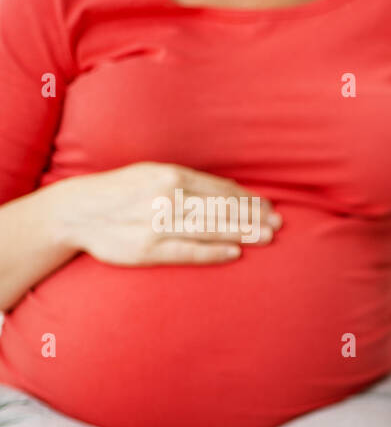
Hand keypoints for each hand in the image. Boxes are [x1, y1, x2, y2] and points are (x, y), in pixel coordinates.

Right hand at [40, 162, 279, 265]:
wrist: (76, 211)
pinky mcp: (147, 249)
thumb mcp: (153, 174)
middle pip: (221, 209)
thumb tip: (231, 188)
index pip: (219, 190)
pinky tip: (235, 253)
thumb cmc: (122, 192)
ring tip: (266, 237)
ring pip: (210, 229)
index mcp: (169, 175)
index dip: (247, 200)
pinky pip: (188, 252)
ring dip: (242, 233)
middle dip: (253, 217)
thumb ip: (190, 181)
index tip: (268, 208)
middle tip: (278, 224)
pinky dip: (213, 252)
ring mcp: (157, 224)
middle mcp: (166, 197)